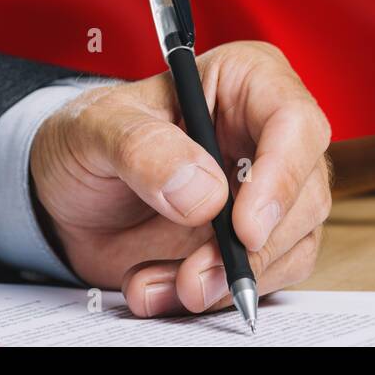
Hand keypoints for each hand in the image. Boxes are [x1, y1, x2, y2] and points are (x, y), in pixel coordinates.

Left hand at [30, 41, 331, 316]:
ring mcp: (268, 190)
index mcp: (245, 80)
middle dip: (252, 248)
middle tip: (194, 276)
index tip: (243, 228)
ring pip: (292, 243)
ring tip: (159, 283)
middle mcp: (268, 134)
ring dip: (229, 279)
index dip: (282, 177)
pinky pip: (263, 276)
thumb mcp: (96, 128)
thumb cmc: (89, 137)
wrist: (68, 194)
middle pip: (305, 193)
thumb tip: (204, 193)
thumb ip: (143, 148)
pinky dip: (216, 295)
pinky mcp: (256, 238)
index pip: (295, 121)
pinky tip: (161, 286)